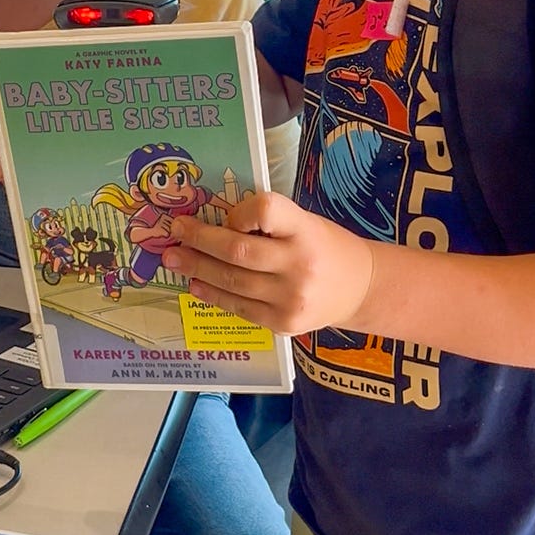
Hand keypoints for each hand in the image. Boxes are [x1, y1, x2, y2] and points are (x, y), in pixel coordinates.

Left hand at [162, 191, 375, 335]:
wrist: (359, 289)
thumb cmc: (324, 247)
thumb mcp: (304, 222)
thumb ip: (267, 223)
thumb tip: (212, 224)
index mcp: (306, 230)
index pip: (266, 211)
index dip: (240, 212)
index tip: (227, 216)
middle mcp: (299, 265)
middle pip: (238, 251)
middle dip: (200, 240)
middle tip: (176, 231)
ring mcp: (290, 299)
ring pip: (232, 282)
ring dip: (197, 268)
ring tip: (174, 258)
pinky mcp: (282, 324)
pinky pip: (239, 307)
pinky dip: (213, 295)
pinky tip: (197, 284)